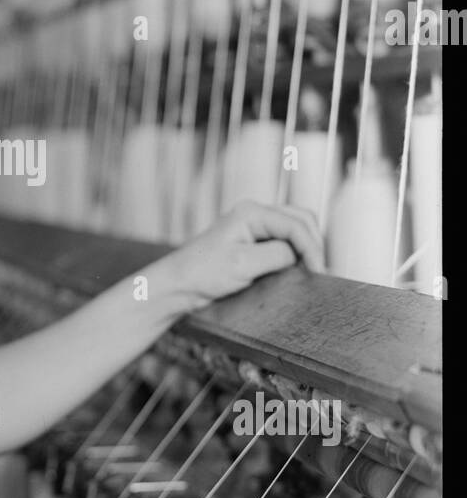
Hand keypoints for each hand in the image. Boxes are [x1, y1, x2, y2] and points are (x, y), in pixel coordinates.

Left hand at [165, 200, 325, 311]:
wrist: (178, 285)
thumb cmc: (203, 273)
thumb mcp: (243, 265)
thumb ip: (277, 255)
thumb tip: (299, 255)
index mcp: (251, 213)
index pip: (296, 225)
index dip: (312, 248)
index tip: (318, 273)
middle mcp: (254, 214)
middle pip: (300, 219)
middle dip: (314, 243)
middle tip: (319, 272)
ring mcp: (253, 226)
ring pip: (294, 228)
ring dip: (306, 246)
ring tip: (311, 271)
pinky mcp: (252, 242)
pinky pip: (283, 240)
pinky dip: (295, 252)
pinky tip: (297, 269)